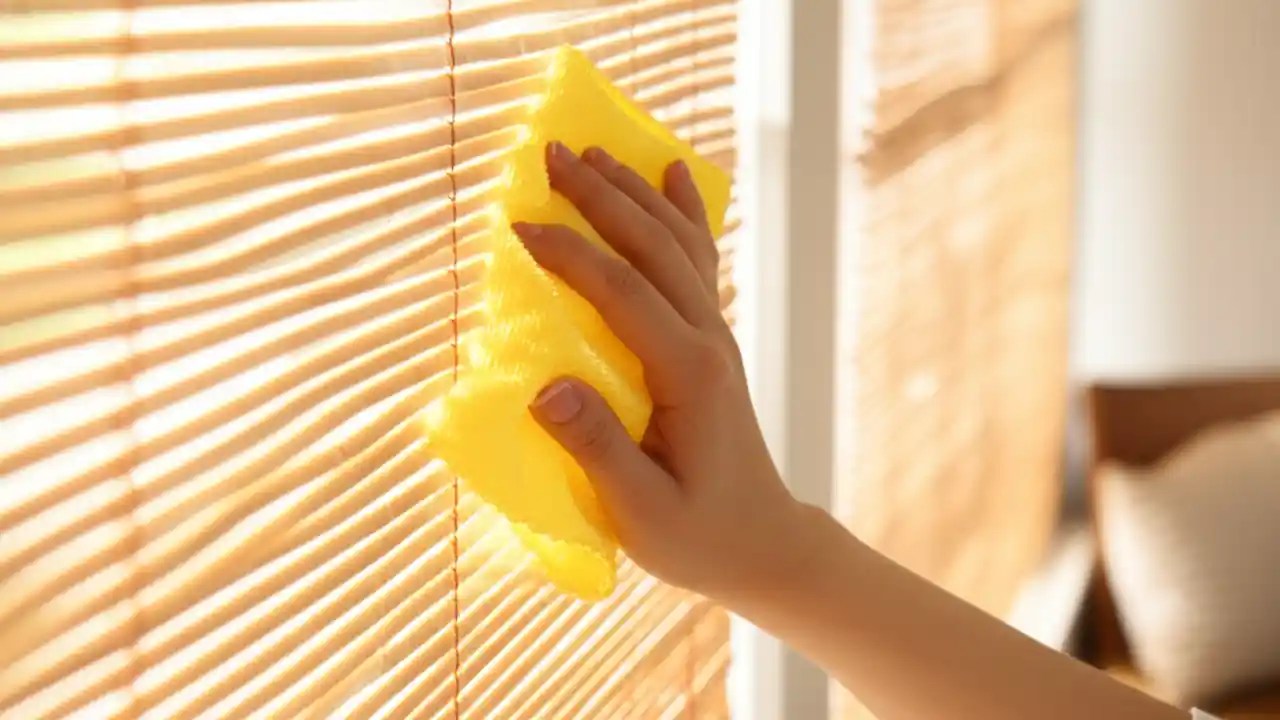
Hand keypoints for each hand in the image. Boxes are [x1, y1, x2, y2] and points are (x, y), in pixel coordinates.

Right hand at [512, 141, 812, 602]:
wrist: (762, 541)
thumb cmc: (698, 535)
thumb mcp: (642, 511)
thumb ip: (596, 450)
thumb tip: (542, 388)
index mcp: (688, 373)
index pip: (623, 295)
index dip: (571, 255)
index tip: (518, 227)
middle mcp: (708, 339)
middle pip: (652, 249)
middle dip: (600, 197)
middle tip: (548, 154)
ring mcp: (715, 334)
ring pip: (676, 244)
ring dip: (632, 193)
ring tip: (590, 150)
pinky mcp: (711, 339)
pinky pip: (698, 259)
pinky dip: (683, 211)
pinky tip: (671, 172)